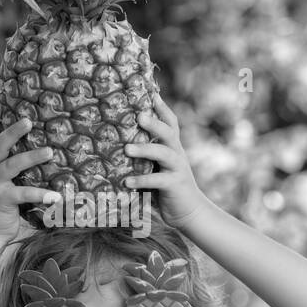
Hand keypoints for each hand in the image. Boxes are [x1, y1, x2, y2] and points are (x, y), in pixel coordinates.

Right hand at [0, 99, 60, 241]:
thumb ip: (7, 167)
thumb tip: (33, 151)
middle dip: (12, 131)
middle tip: (29, 120)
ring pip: (12, 165)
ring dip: (32, 157)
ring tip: (50, 151)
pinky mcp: (1, 199)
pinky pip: (24, 194)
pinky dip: (41, 195)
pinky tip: (56, 196)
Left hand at [123, 94, 210, 228]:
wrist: (189, 213)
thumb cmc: (166, 190)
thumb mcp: (156, 169)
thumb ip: (144, 158)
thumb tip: (118, 146)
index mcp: (172, 148)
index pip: (170, 123)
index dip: (162, 108)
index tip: (151, 93)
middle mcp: (177, 154)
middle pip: (169, 132)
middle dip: (155, 123)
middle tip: (140, 116)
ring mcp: (178, 169)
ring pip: (164, 153)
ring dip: (146, 149)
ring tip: (127, 148)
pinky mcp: (175, 185)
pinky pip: (159, 180)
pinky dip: (142, 179)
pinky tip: (127, 182)